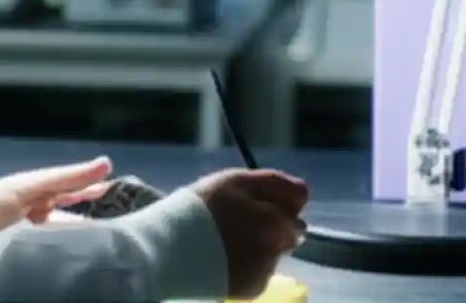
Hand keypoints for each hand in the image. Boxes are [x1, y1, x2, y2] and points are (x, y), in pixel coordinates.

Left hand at [0, 157, 113, 255]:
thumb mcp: (27, 190)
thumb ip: (64, 179)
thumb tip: (104, 163)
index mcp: (31, 182)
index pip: (67, 178)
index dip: (89, 178)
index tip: (114, 178)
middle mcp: (28, 196)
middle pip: (63, 194)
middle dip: (86, 195)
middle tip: (116, 199)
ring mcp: (21, 217)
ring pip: (57, 214)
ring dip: (77, 217)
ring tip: (100, 223)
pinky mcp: (15, 236)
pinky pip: (45, 231)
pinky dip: (61, 233)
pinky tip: (70, 241)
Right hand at [191, 168, 308, 299]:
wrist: (163, 252)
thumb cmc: (190, 211)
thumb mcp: (227, 183)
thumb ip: (268, 184)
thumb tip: (303, 195)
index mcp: (263, 200)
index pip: (297, 193)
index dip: (285, 197)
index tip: (269, 203)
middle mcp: (271, 228)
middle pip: (294, 226)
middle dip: (277, 225)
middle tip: (245, 227)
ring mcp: (266, 259)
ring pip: (278, 250)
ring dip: (264, 247)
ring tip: (228, 245)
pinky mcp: (258, 284)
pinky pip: (263, 272)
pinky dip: (251, 267)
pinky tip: (226, 261)